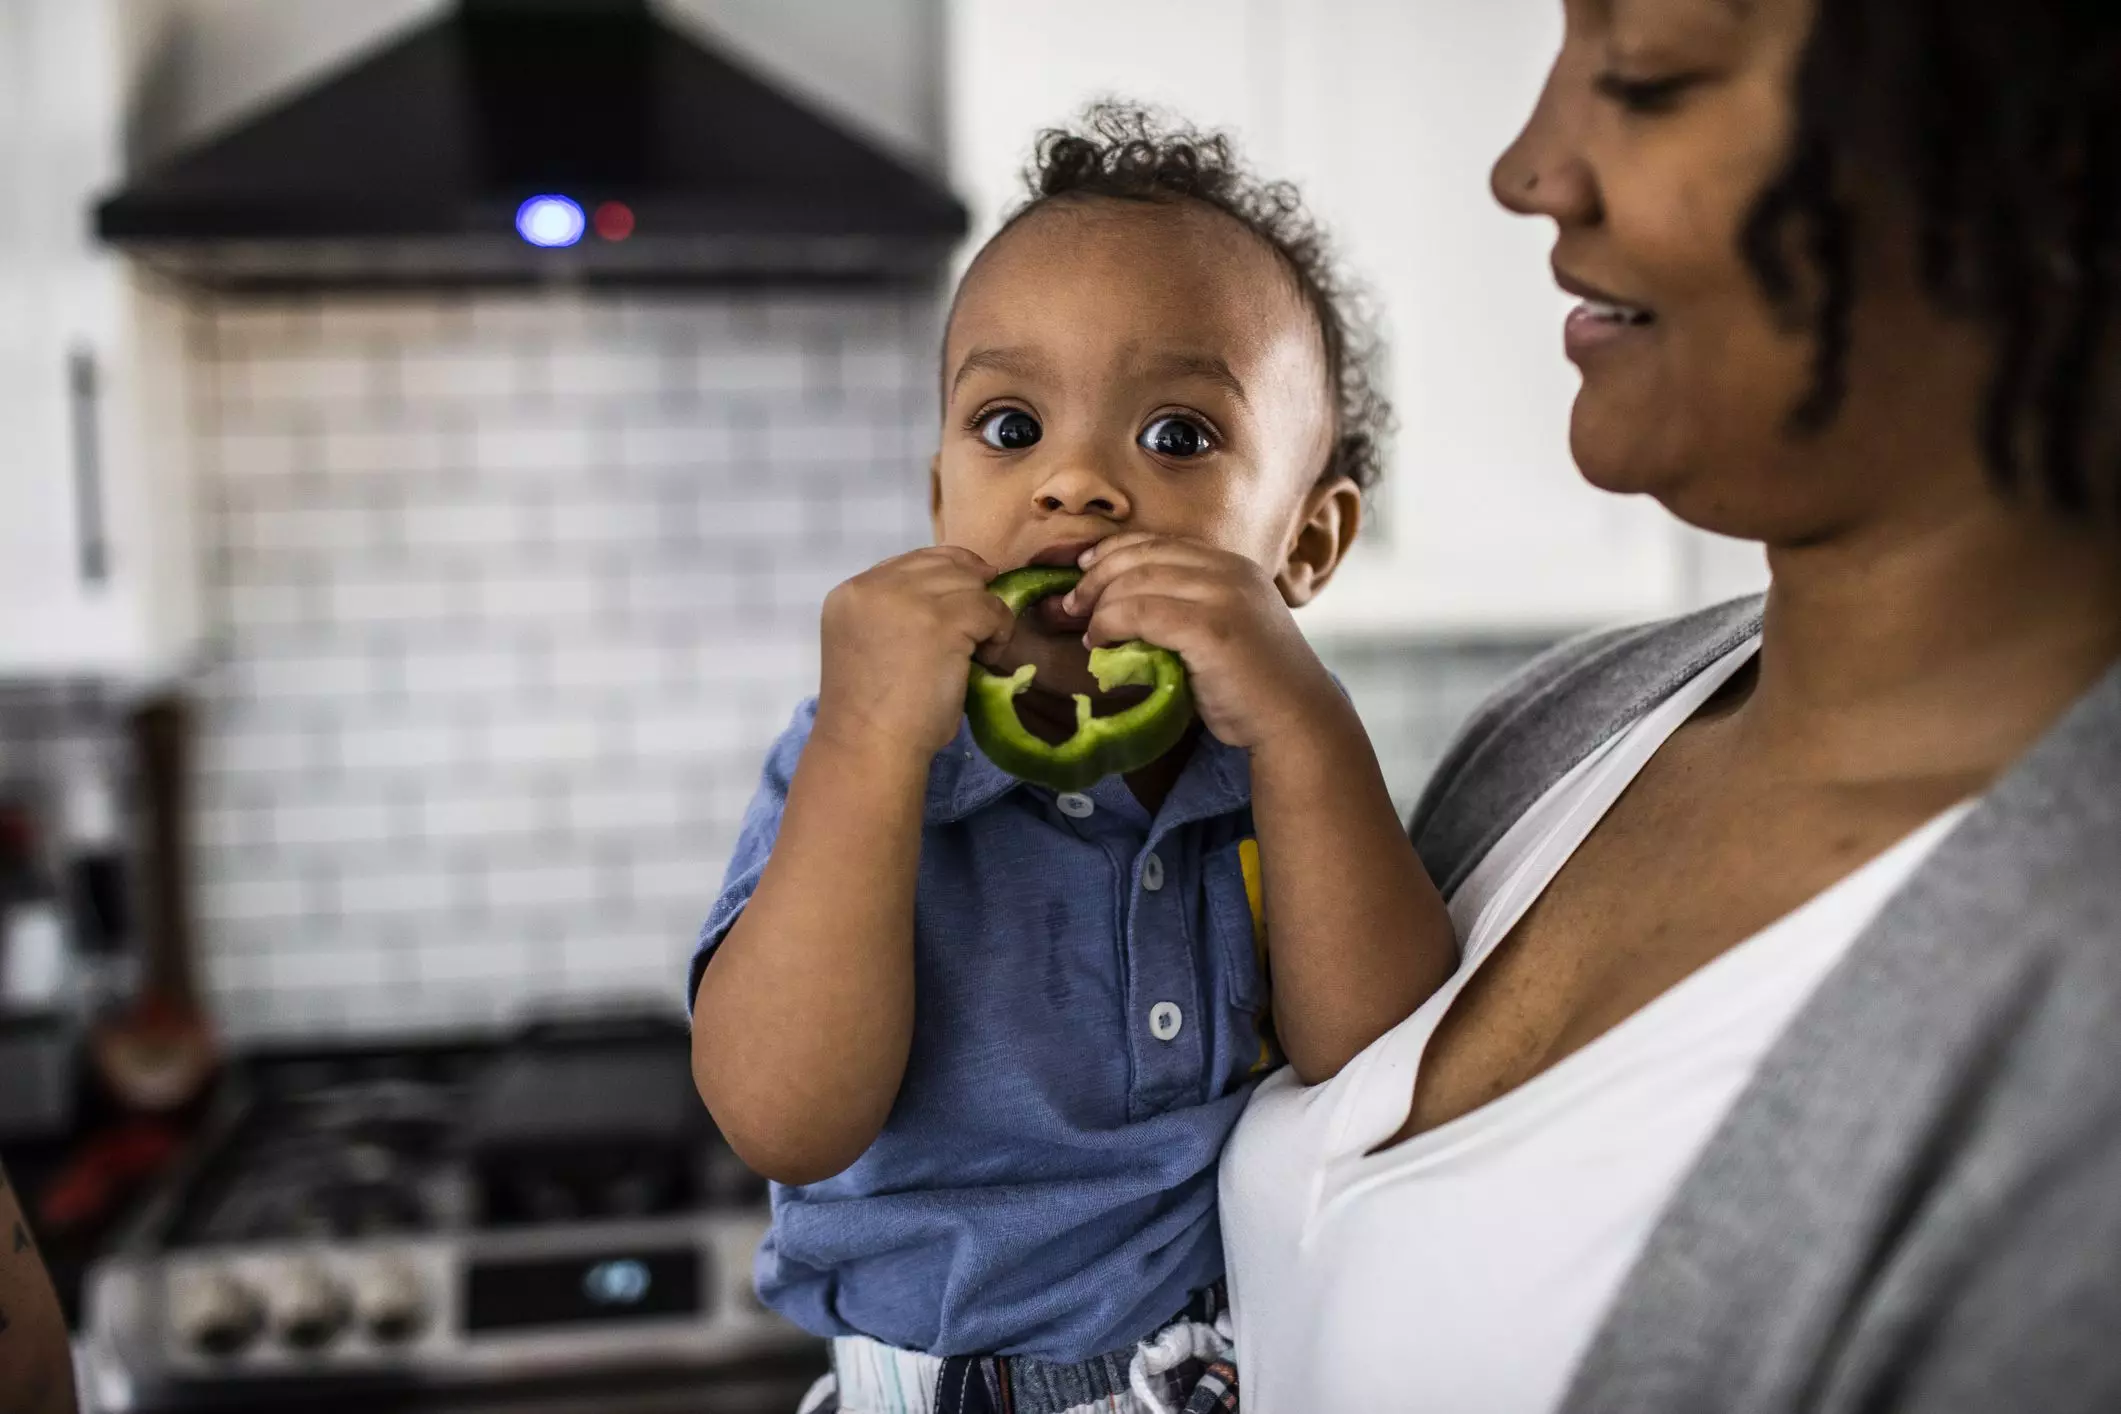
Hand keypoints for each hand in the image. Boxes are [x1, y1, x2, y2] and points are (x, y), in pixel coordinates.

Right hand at [816, 547, 1017, 758]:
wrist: (869, 747)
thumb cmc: (874, 715)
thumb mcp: (873, 645)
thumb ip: (899, 614)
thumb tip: (960, 594)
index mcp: (851, 592)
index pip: (912, 562)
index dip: (947, 576)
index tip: (965, 604)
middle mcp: (874, 586)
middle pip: (944, 564)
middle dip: (969, 591)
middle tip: (981, 627)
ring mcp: (908, 599)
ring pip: (970, 582)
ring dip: (985, 613)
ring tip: (980, 650)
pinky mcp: (942, 620)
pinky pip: (991, 608)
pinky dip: (999, 631)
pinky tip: (987, 657)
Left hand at [1066, 534, 1340, 749]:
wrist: (1295, 722)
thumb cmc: (1252, 688)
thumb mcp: (1221, 630)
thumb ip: (1185, 608)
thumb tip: (1117, 603)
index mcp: (1233, 566)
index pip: (1159, 543)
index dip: (1113, 551)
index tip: (1083, 569)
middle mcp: (1229, 571)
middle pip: (1142, 556)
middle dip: (1096, 576)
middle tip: (1070, 605)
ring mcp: (1223, 595)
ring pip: (1136, 582)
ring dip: (1099, 605)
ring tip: (1087, 631)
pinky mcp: (1210, 627)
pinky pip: (1140, 613)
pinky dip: (1110, 625)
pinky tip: (1100, 644)